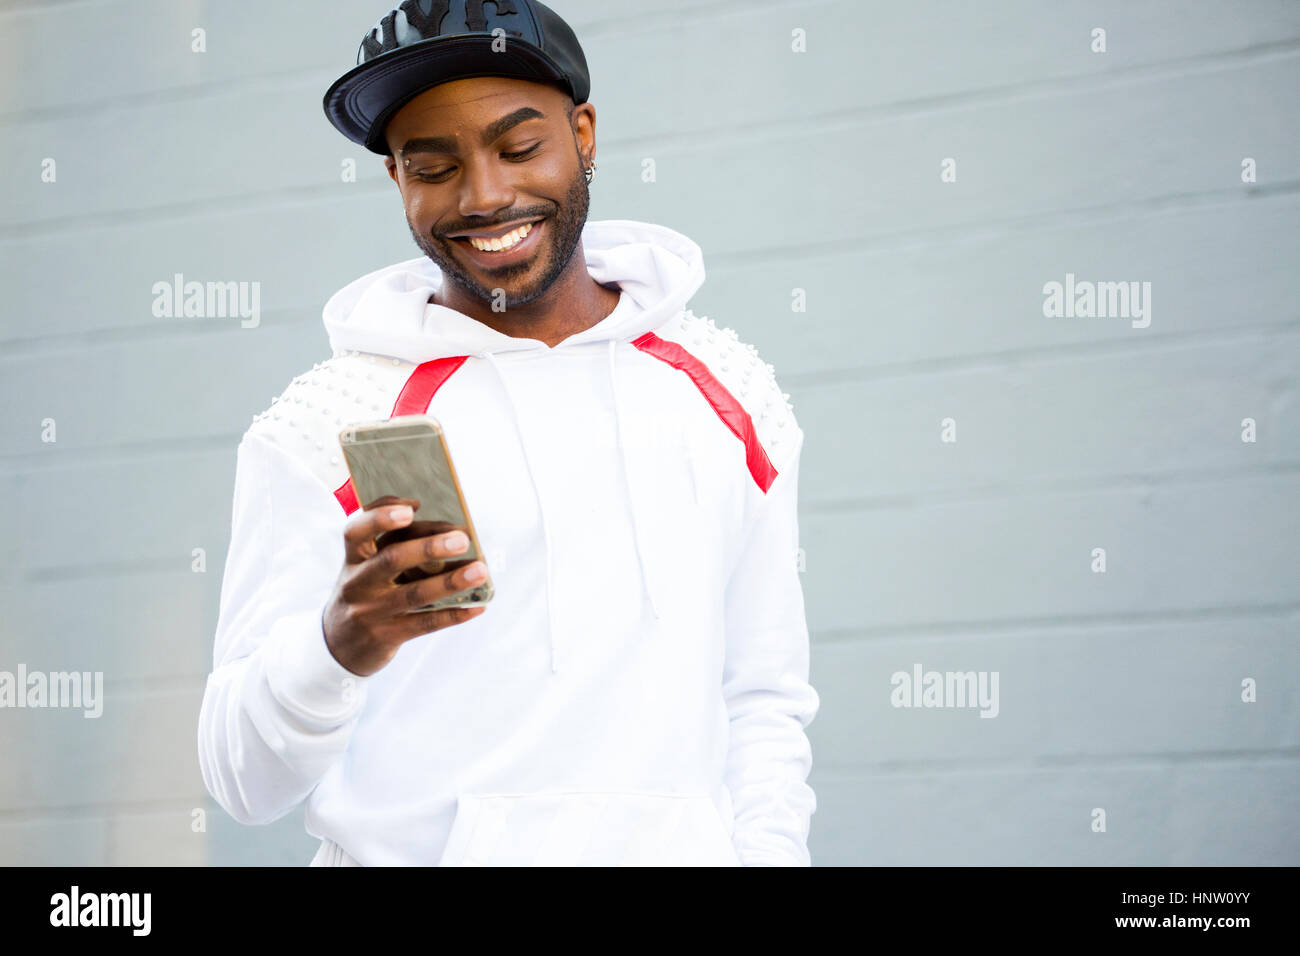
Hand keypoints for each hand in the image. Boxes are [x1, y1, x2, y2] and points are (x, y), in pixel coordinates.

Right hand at [322, 495, 486, 676]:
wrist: (340, 645)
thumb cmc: (365, 592)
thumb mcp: (365, 567)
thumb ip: (394, 545)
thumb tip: (447, 531)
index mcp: (353, 558)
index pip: (357, 531)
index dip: (380, 517)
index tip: (411, 508)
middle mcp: (358, 582)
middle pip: (392, 559)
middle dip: (429, 547)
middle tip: (462, 539)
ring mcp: (371, 611)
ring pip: (414, 593)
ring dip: (451, 581)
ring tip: (480, 570)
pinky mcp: (386, 636)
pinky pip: (425, 624)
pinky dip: (454, 614)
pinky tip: (477, 607)